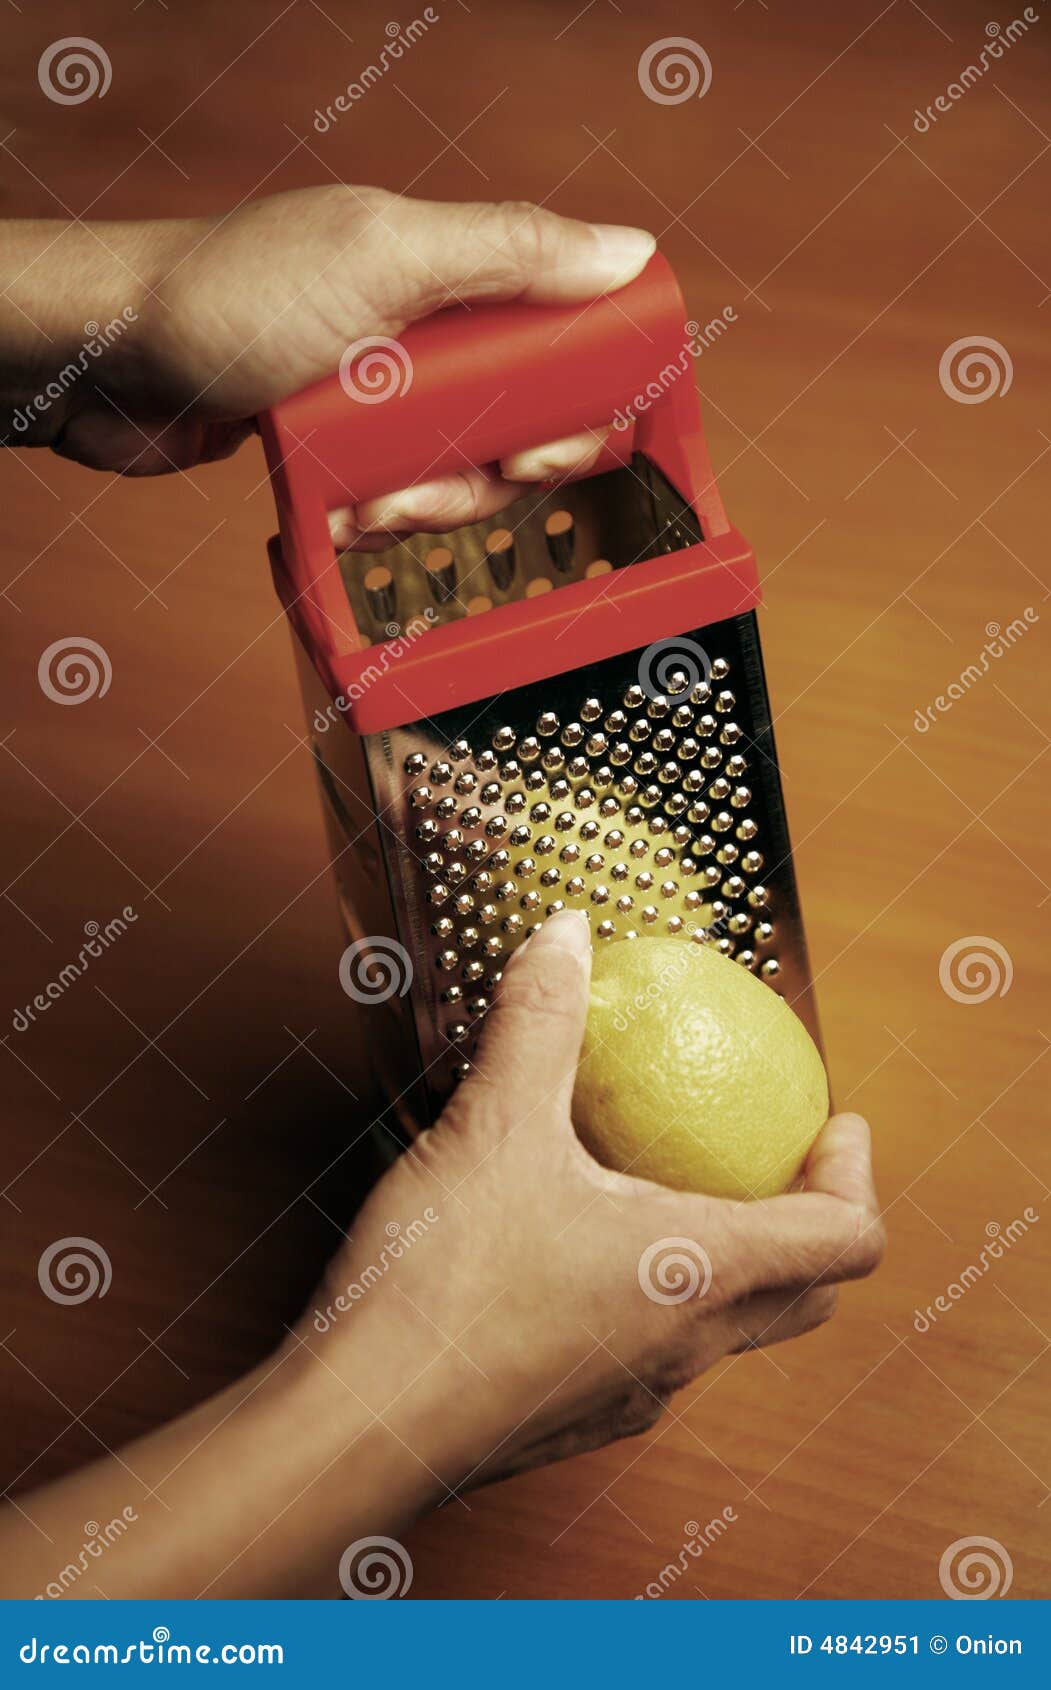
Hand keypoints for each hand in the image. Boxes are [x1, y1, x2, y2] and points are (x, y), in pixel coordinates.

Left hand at [2, 187, 653, 534]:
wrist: (106, 362)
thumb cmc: (229, 296)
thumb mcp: (385, 260)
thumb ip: (508, 252)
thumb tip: (624, 251)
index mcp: (443, 270)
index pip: (557, 331)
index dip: (580, 394)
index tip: (563, 437)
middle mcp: (417, 334)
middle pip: (516, 418)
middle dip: (502, 465)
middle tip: (488, 475)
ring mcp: (374, 398)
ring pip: (454, 474)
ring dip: (430, 503)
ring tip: (380, 502)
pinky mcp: (334, 453)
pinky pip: (391, 502)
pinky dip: (376, 521)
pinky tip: (345, 515)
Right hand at [295, 911, 884, 1491]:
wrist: (360, 1426)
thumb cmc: (443, 1285)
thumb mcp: (494, 1125)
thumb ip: (541, 1020)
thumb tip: (567, 937)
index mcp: (701, 1273)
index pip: (846, 1238)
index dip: (857, 1174)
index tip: (837, 1123)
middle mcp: (687, 1347)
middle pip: (803, 1294)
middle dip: (811, 1222)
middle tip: (778, 1158)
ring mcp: (634, 1394)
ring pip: (725, 1331)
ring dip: (731, 1261)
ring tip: (674, 1190)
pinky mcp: (575, 1416)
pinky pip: (648, 1351)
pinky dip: (652, 1295)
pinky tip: (575, 1249)